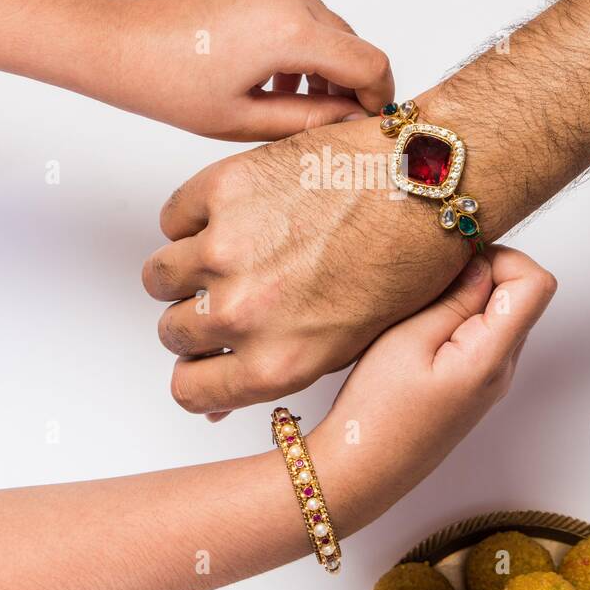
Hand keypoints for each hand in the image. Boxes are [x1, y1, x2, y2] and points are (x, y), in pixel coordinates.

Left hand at [105, 0, 392, 139]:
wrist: (116, 40)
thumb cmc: (169, 84)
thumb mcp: (244, 119)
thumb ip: (309, 120)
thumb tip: (352, 120)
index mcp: (291, 32)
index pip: (368, 62)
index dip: (378, 95)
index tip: (368, 119)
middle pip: (347, 39)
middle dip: (346, 79)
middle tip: (326, 117)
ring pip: (320, 21)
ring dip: (317, 58)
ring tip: (285, 97)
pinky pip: (290, 4)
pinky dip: (291, 35)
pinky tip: (261, 68)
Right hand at [142, 112, 512, 415]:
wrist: (430, 184)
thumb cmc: (405, 262)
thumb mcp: (344, 345)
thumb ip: (273, 371)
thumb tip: (212, 404)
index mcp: (277, 363)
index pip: (190, 390)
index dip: (197, 372)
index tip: (206, 356)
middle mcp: (244, 313)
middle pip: (173, 331)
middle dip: (196, 316)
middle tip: (231, 291)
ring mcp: (228, 247)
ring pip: (159, 275)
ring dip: (185, 268)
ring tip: (227, 253)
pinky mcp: (224, 190)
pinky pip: (174, 217)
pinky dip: (194, 217)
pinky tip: (236, 214)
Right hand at [310, 247, 556, 530]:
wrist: (362, 470)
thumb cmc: (376, 412)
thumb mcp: (408, 340)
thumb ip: (453, 300)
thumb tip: (481, 264)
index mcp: (491, 357)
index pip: (536, 284)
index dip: (502, 258)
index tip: (459, 261)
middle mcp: (502, 370)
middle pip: (521, 296)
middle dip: (482, 273)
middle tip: (431, 283)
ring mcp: (490, 381)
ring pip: (501, 314)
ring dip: (468, 297)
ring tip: (421, 308)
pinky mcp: (473, 386)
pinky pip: (483, 336)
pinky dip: (460, 319)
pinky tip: (422, 329)